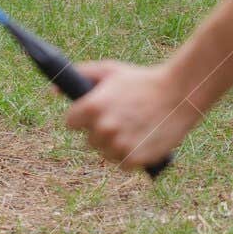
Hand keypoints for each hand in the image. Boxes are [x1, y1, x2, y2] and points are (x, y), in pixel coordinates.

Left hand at [64, 60, 197, 171]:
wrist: (179, 93)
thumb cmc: (143, 80)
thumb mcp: (111, 70)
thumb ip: (81, 75)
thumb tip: (53, 90)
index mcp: (92, 107)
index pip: (70, 122)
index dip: (82, 117)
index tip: (95, 113)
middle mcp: (102, 128)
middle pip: (89, 140)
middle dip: (101, 131)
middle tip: (121, 118)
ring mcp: (118, 145)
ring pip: (105, 153)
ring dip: (115, 145)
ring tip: (133, 128)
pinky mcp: (134, 159)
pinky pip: (122, 163)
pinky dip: (130, 155)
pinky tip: (140, 139)